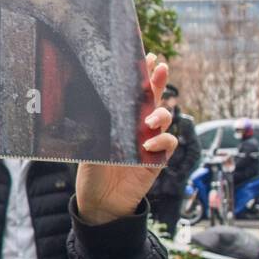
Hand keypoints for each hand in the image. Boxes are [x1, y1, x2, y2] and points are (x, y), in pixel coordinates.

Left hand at [74, 54, 177, 224]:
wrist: (101, 201)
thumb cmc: (93, 171)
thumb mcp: (89, 145)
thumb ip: (96, 127)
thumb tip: (90, 104)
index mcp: (121, 120)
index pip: (132, 93)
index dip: (141, 75)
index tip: (145, 57)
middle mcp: (137, 127)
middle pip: (153, 98)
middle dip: (157, 81)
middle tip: (159, 67)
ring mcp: (150, 141)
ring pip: (164, 117)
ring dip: (159, 114)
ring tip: (146, 121)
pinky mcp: (157, 159)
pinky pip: (168, 142)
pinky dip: (162, 140)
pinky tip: (150, 144)